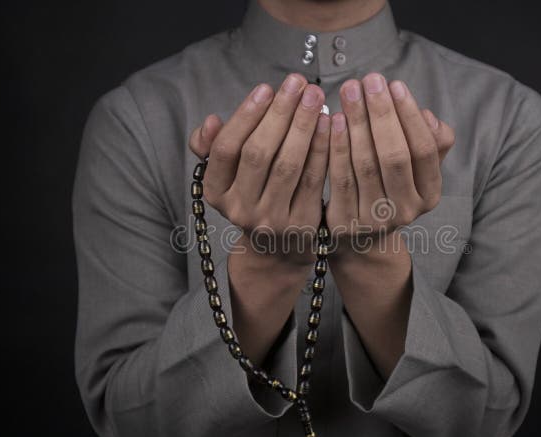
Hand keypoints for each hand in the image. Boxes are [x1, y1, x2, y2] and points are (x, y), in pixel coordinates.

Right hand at [187, 74, 329, 366]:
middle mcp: (240, 209)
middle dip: (280, 114)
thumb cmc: (255, 194)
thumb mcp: (228, 176)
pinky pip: (314, 180)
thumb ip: (215, 147)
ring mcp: (271, 220)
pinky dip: (322, 149)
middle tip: (298, 83)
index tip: (266, 88)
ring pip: (288, 166)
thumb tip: (210, 122)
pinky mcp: (302, 226)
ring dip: (303, 126)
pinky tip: (331, 124)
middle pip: (259, 154)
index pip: (226, 149)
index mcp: (216, 192)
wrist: (278, 248)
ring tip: (315, 97)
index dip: (245, 117)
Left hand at [326, 73, 454, 254]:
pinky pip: (340, 178)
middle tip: (370, 79)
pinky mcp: (345, 222)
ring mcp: (375, 220)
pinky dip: (336, 146)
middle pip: (395, 156)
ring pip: (366, 165)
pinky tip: (333, 119)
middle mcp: (406, 211)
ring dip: (357, 123)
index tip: (395, 84)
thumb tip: (429, 117)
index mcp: (430, 195)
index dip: (410, 116)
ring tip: (350, 91)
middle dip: (382, 113)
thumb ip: (430, 142)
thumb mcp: (416, 168)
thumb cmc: (390, 186)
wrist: (362, 236)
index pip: (424, 150)